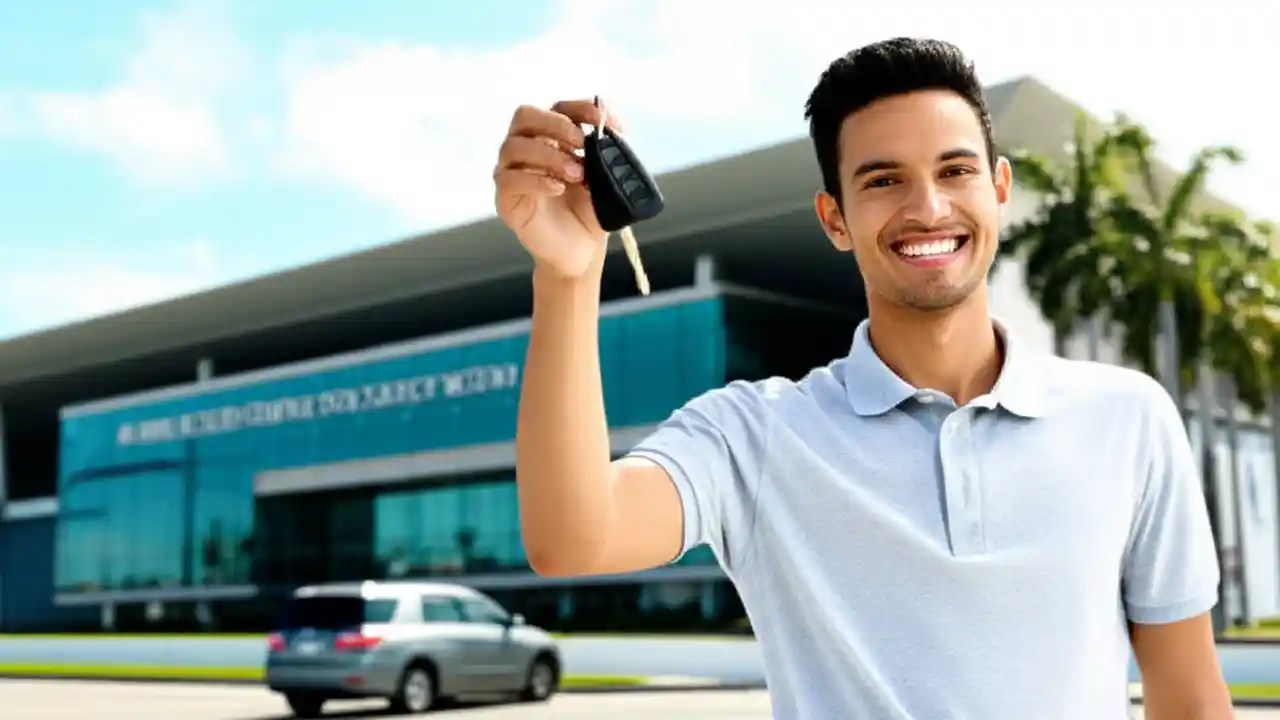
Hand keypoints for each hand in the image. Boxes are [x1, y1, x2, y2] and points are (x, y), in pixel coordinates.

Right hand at [493, 98, 624, 278]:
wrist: (582, 249)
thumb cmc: (590, 210)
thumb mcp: (606, 176)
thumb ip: (607, 149)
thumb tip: (611, 122)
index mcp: (550, 138)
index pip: (557, 108)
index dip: (580, 108)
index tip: (604, 119)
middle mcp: (526, 149)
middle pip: (525, 115)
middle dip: (556, 124)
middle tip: (581, 143)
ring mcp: (512, 172)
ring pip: (514, 146)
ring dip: (549, 155)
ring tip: (576, 173)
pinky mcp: (506, 199)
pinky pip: (509, 179)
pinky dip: (536, 179)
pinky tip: (558, 187)